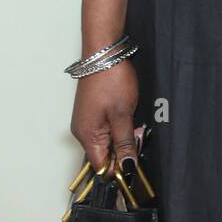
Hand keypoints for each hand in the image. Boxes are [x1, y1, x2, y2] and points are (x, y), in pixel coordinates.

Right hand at [70, 58, 139, 178]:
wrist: (105, 53)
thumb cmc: (110, 80)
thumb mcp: (123, 115)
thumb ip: (125, 144)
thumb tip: (127, 168)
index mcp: (87, 136)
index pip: (102, 167)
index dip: (119, 168)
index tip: (135, 161)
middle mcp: (83, 131)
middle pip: (105, 155)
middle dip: (124, 149)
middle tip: (137, 133)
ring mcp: (87, 121)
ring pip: (108, 142)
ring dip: (123, 137)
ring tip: (133, 121)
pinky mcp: (93, 113)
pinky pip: (107, 129)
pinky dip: (119, 127)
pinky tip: (127, 116)